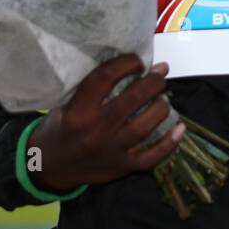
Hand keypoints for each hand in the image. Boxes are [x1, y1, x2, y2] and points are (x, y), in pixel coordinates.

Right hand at [27, 54, 182, 192]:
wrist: (48, 168)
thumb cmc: (61, 128)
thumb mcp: (67, 104)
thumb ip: (93, 90)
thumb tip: (131, 67)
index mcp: (78, 111)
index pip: (106, 77)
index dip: (127, 63)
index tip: (137, 61)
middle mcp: (95, 130)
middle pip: (132, 100)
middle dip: (152, 82)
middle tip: (161, 73)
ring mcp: (110, 151)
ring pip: (144, 127)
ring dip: (161, 108)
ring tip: (164, 98)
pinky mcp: (120, 168)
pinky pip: (151, 157)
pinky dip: (169, 143)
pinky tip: (180, 129)